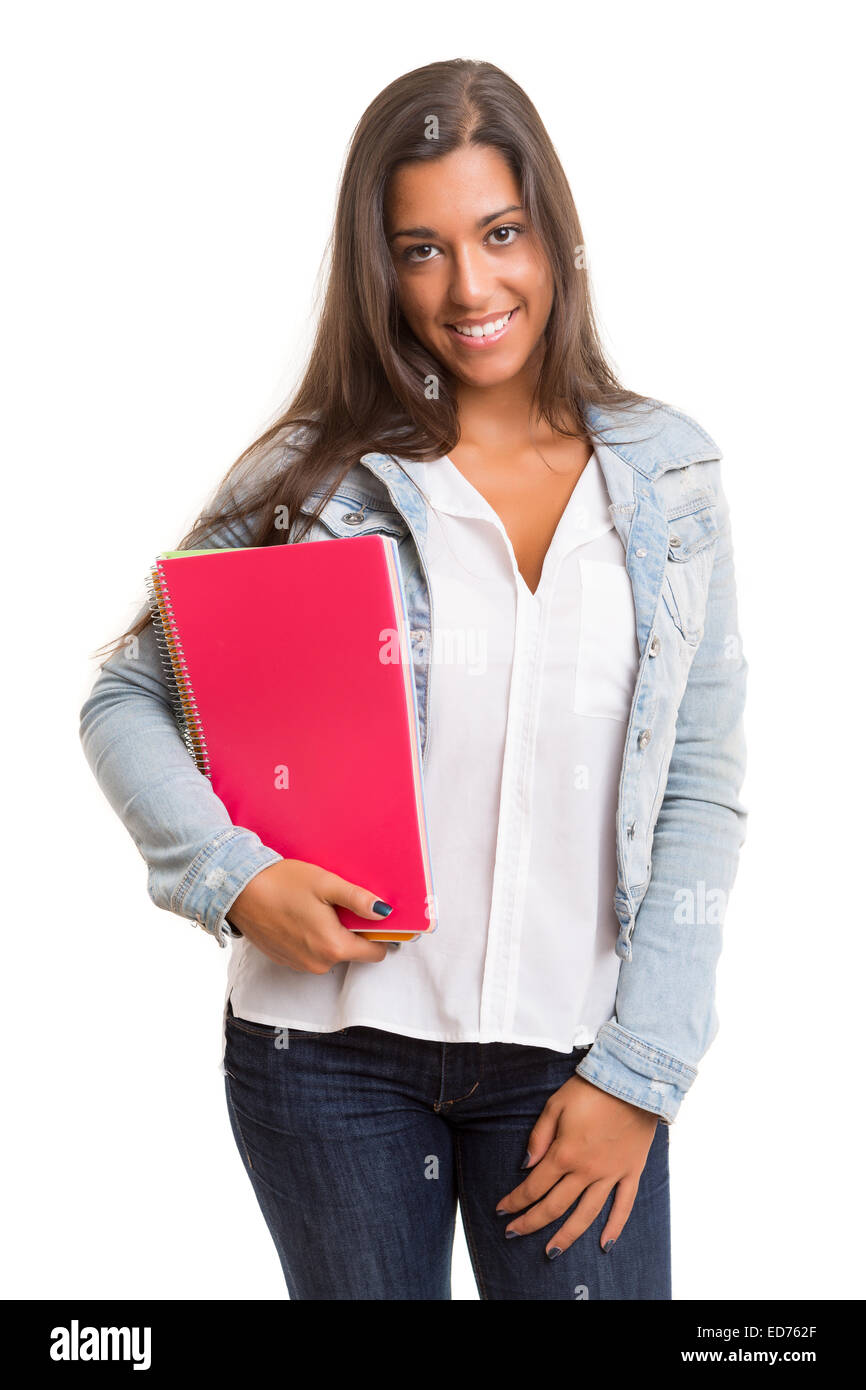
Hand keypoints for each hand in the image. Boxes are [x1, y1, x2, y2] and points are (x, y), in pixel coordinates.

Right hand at [224, 858, 392, 971]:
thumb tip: (385, 912)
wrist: (238, 890)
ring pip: (331, 953)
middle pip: (353, 953)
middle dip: (352, 932)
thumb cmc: (282, 884)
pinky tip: (300, 916)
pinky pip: (311, 953)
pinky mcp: (285, 960)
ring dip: (331, 935)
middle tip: (339, 905)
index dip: (380, 935)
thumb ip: (358, 900)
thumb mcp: (326, 884)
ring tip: (317, 908)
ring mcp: (300, 965)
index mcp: (333, 946)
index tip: (375, 918)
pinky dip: (312, 938)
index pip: (375, 953)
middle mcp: (318, 963)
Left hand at [494, 1074, 658, 1256]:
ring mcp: (611, 1174)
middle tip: (513, 1234)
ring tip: (551, 1252)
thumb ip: (539, 1136)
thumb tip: (525, 1165)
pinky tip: (604, 1244)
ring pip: (586, 1214)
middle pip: (555, 1206)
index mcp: (564, 1153)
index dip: (516, 1201)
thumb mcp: (555, 1104)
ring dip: (567, 1236)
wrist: (632, 1080)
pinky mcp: (631, 1172)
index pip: (534, 1186)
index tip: (502, 1210)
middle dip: (531, 1222)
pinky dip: (615, 1226)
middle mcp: (586, 1171)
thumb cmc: (590, 1089)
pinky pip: (624, 1206)